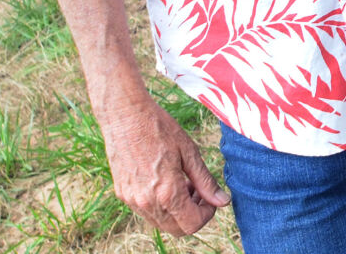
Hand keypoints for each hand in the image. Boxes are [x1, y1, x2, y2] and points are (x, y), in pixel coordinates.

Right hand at [101, 95, 229, 236]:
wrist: (124, 115)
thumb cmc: (159, 128)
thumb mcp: (189, 152)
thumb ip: (206, 181)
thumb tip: (223, 201)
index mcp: (167, 192)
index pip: (192, 224)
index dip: (207, 214)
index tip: (211, 197)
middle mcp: (147, 202)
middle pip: (177, 229)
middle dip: (193, 214)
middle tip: (200, 191)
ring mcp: (132, 200)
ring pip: (161, 222)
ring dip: (177, 210)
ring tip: (184, 183)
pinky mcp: (123, 194)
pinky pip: (147, 211)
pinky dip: (161, 204)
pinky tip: (167, 181)